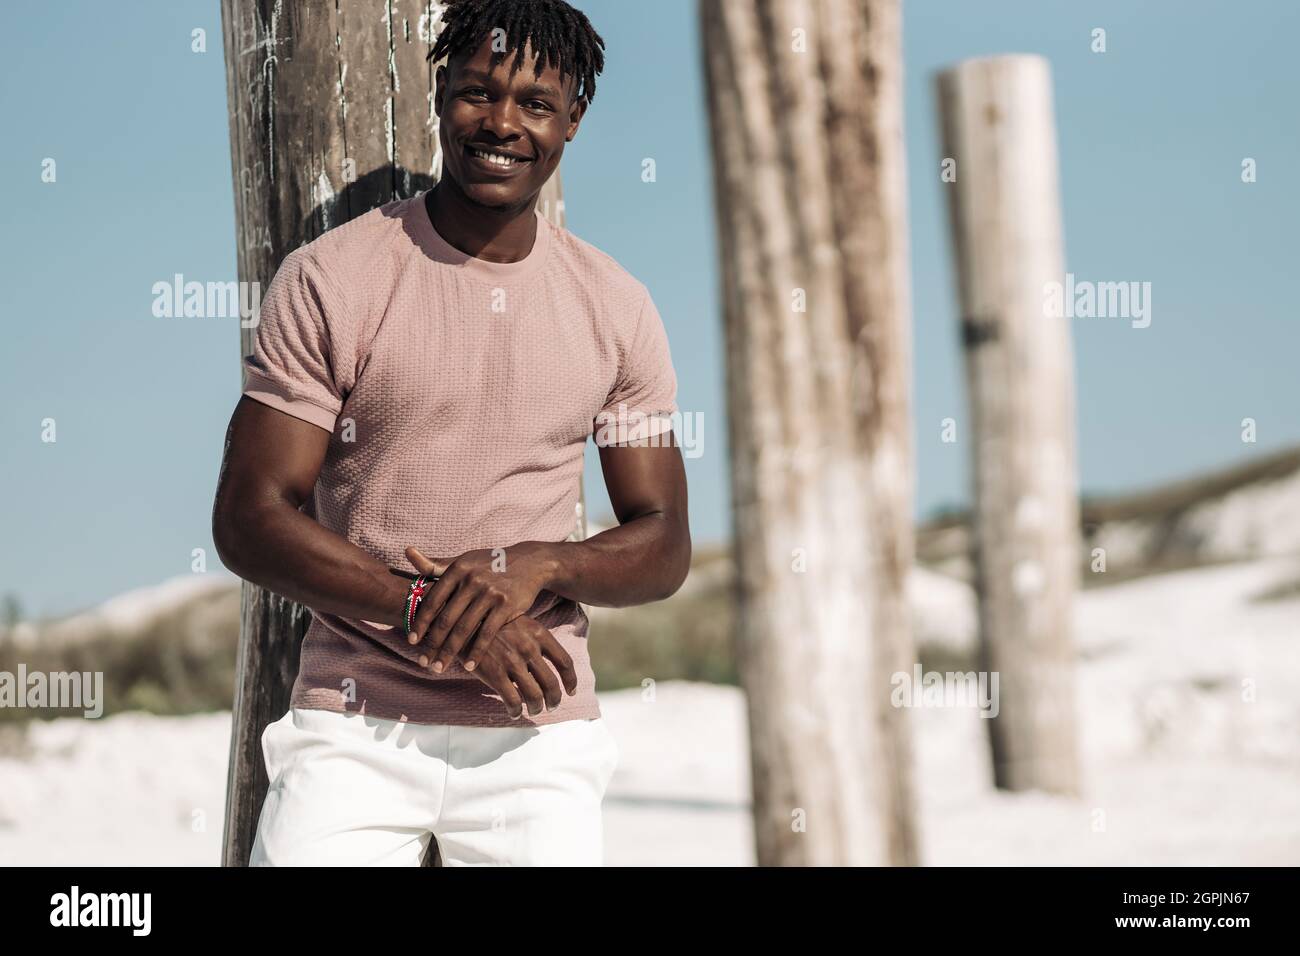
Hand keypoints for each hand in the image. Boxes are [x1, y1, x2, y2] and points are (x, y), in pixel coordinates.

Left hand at [404, 542, 556, 674]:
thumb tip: (408, 552)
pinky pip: (487, 633)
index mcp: (458, 569)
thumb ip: (436, 564)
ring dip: (450, 652)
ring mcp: (490, 593)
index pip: (433, 600)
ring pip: (464, 629)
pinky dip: (476, 651)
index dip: (420, 623)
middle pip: (446, 618)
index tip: (412, 641)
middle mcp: (472, 580)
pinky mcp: (506, 605)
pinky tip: (468, 665)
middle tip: (423, 662)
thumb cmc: (490, 564)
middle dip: (432, 643)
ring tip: (439, 667)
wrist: (529, 562)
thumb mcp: (464, 560)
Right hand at [460, 614, 578, 717]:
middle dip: (554, 700)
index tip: (571, 691)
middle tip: (552, 706)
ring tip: (534, 710)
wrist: (465, 619)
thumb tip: (548, 667)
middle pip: (551, 684)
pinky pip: (512, 700)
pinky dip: (515, 711)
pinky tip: (514, 712)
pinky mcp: (494, 673)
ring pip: (534, 696)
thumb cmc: (495, 623)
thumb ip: (537, 641)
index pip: (565, 662)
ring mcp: (512, 661)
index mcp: (539, 634)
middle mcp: (529, 648)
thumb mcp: (522, 623)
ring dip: (537, 708)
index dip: (571, 680)